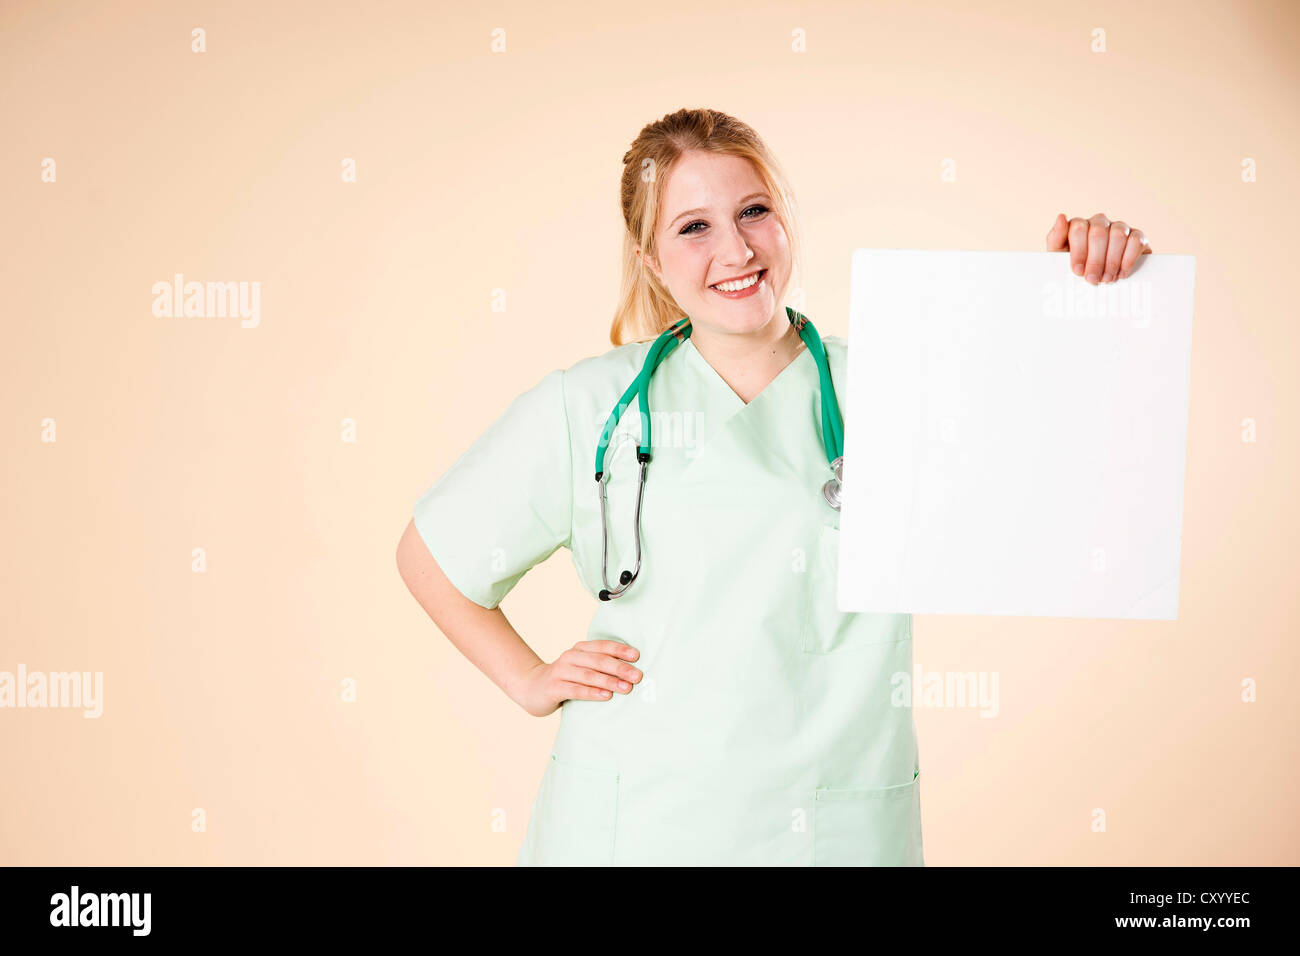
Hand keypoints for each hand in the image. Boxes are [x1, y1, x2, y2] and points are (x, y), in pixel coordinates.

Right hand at [513, 640, 641, 716]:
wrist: (531, 687)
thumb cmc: (565, 678)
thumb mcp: (581, 667)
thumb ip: (600, 666)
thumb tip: (631, 671)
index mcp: (580, 649)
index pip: (602, 646)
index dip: (620, 649)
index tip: (637, 656)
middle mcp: (570, 657)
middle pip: (598, 660)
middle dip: (619, 667)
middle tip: (637, 676)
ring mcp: (560, 672)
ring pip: (588, 675)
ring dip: (609, 681)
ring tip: (626, 687)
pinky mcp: (554, 688)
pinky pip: (576, 690)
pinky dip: (592, 692)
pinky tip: (606, 696)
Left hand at [1046, 212, 1151, 284]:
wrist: (1098, 284)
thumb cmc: (1077, 267)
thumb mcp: (1059, 256)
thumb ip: (1056, 238)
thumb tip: (1061, 217)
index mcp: (1079, 225)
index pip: (1078, 228)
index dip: (1078, 251)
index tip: (1077, 271)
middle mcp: (1100, 223)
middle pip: (1098, 233)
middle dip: (1094, 260)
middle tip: (1092, 279)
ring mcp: (1119, 227)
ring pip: (1118, 235)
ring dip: (1111, 261)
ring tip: (1106, 279)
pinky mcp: (1137, 236)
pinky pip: (1136, 241)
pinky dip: (1128, 259)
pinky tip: (1121, 273)